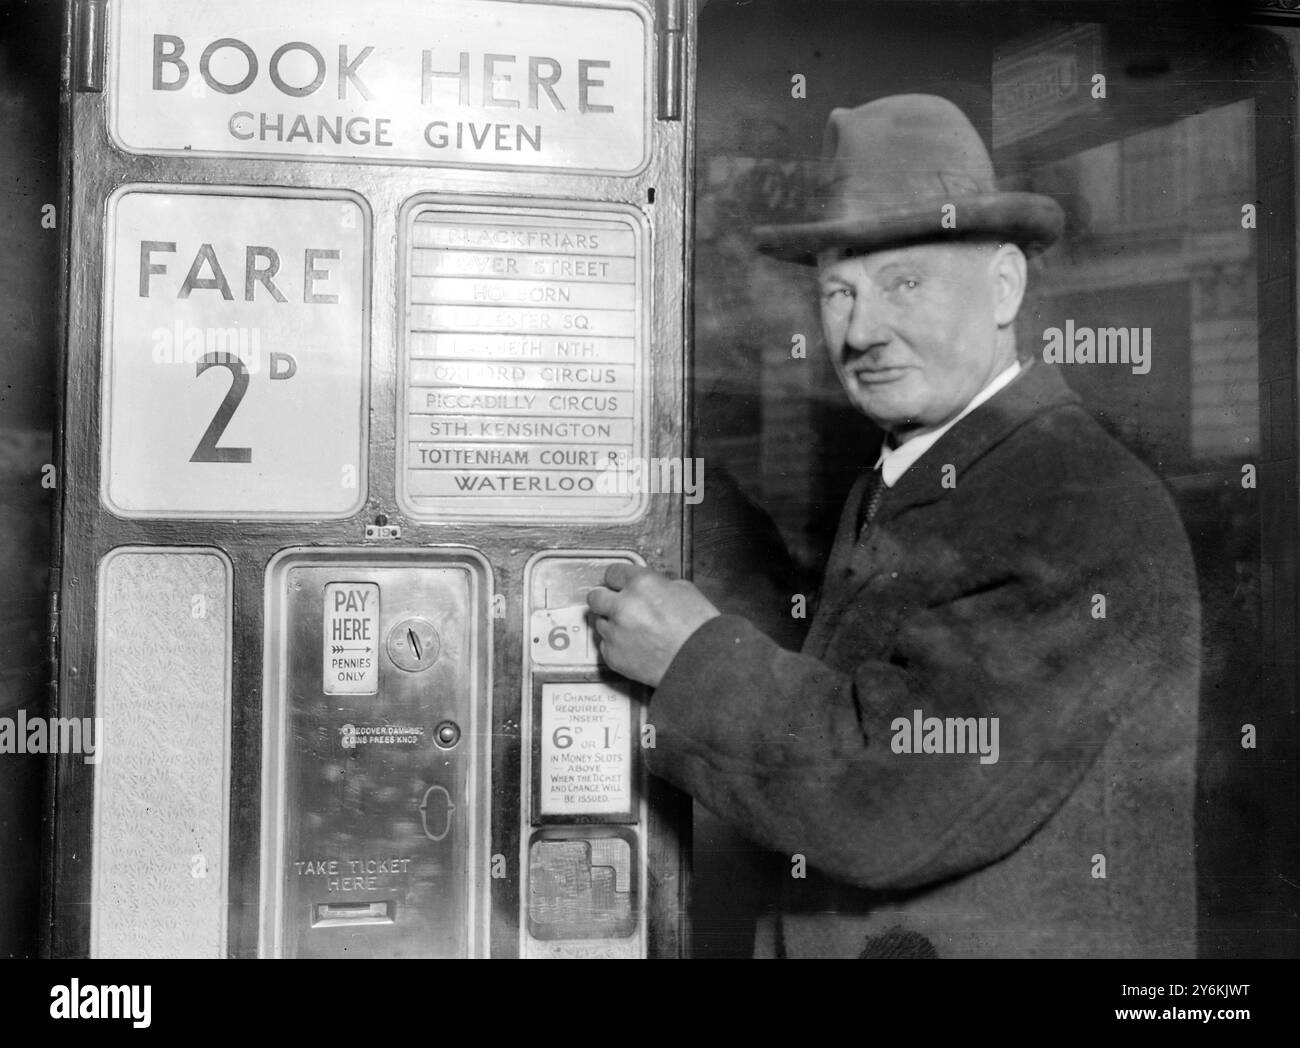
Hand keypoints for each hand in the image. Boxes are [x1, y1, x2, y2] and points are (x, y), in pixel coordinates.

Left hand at [586, 564, 720, 686]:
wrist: (701, 664)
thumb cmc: (699, 630)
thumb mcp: (685, 591)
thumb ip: (658, 585)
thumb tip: (649, 588)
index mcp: (641, 584)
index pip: (613, 573)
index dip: (618, 579)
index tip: (619, 584)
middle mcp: (622, 606)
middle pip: (596, 596)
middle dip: (606, 599)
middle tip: (617, 605)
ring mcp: (615, 633)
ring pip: (599, 622)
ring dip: (612, 623)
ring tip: (633, 630)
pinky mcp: (613, 656)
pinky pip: (605, 645)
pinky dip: (617, 645)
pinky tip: (634, 646)